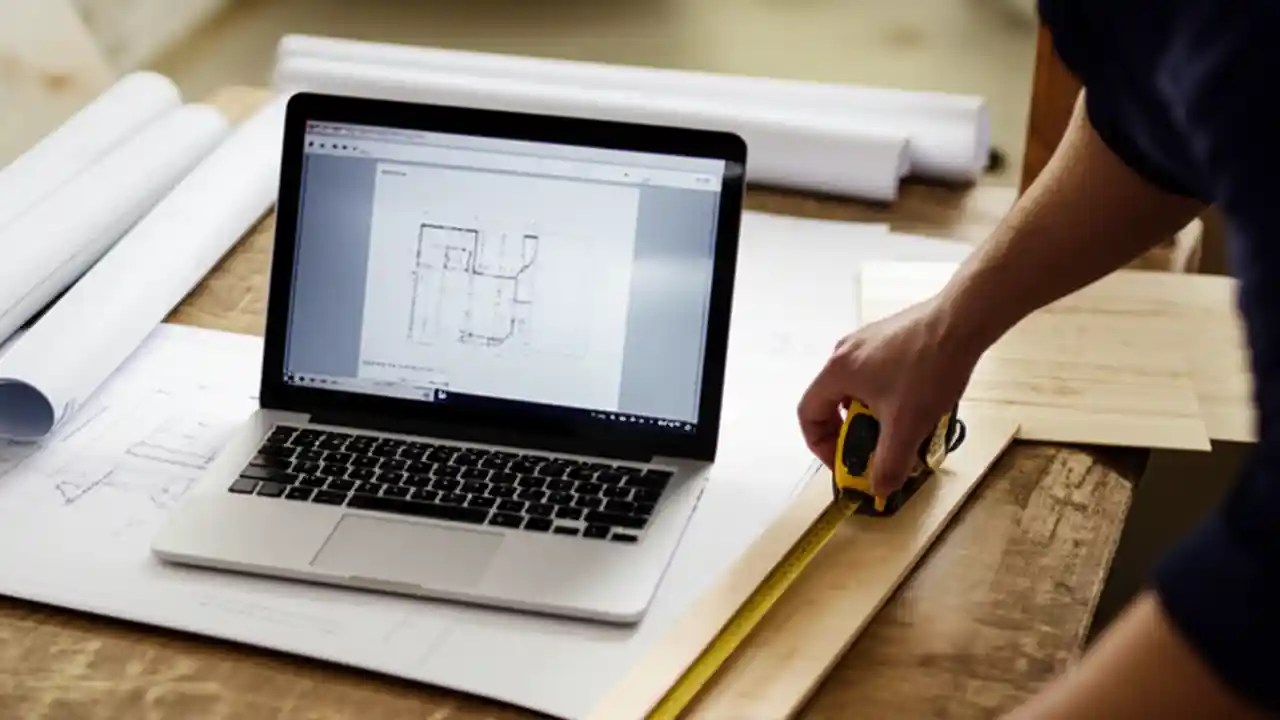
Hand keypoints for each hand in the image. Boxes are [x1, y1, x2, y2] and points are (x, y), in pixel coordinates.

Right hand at [797, 297, 983, 496]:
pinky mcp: (889, 335)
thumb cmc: (927, 371)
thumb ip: (889, 463)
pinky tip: (915, 402)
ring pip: (856, 389)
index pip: (808, 414)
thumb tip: (880, 490)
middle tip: (876, 450)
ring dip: (871, 415)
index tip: (847, 462)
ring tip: (900, 427)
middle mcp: (844, 352)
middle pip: (832, 402)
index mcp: (837, 371)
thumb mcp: (907, 426)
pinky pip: (875, 373)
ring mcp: (867, 340)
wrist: (963, 320)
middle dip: (852, 433)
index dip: (822, 446)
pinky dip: (885, 396)